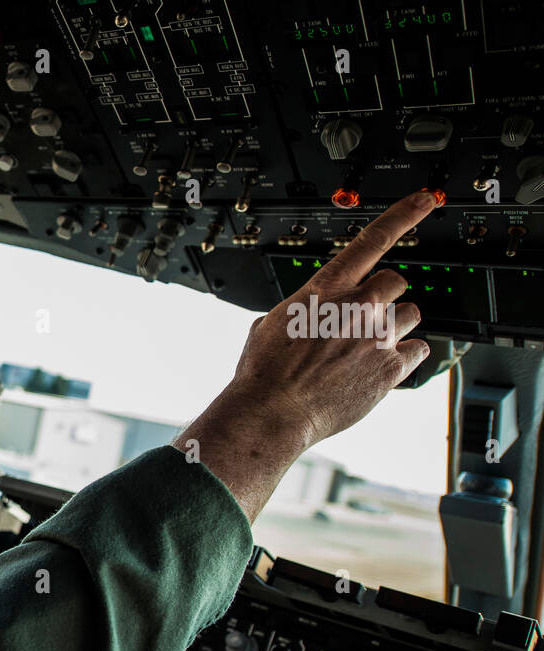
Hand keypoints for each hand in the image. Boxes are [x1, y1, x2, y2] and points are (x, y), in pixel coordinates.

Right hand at [174, 190, 439, 522]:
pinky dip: (404, 357)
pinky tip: (379, 368)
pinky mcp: (392, 367)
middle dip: (384, 296)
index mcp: (327, 287)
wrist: (272, 411)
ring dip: (395, 326)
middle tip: (365, 318)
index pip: (373, 239)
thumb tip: (305, 312)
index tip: (424, 200)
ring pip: (411, 314)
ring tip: (368, 347)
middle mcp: (359, 304)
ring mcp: (378, 335)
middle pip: (396, 281)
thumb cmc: (264, 372)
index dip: (403, 215)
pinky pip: (418, 350)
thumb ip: (302, 307)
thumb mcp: (271, 322)